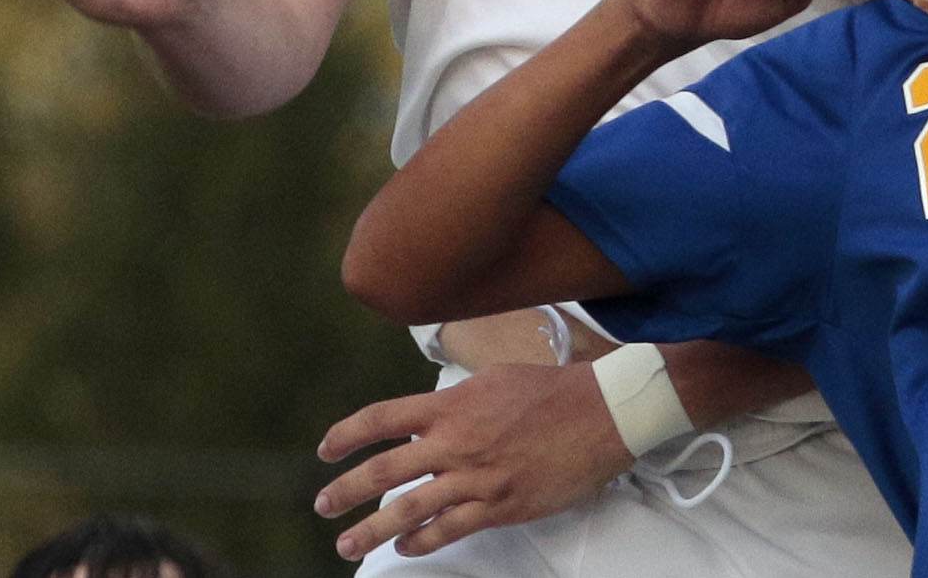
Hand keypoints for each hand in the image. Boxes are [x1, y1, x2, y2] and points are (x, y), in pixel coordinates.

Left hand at [315, 362, 630, 559]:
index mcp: (453, 405)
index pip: (382, 418)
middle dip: (343, 492)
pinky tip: (407, 546)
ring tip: (347, 545)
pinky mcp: (500, 505)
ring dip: (369, 531)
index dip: (346, 435)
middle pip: (382, 471)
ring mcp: (477, 477)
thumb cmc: (553, 391)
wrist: (603, 414)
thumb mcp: (495, 379)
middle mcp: (456, 442)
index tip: (326, 451)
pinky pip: (448, 530)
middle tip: (324, 505)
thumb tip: (428, 417)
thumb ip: (457, 401)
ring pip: (407, 510)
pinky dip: (420, 541)